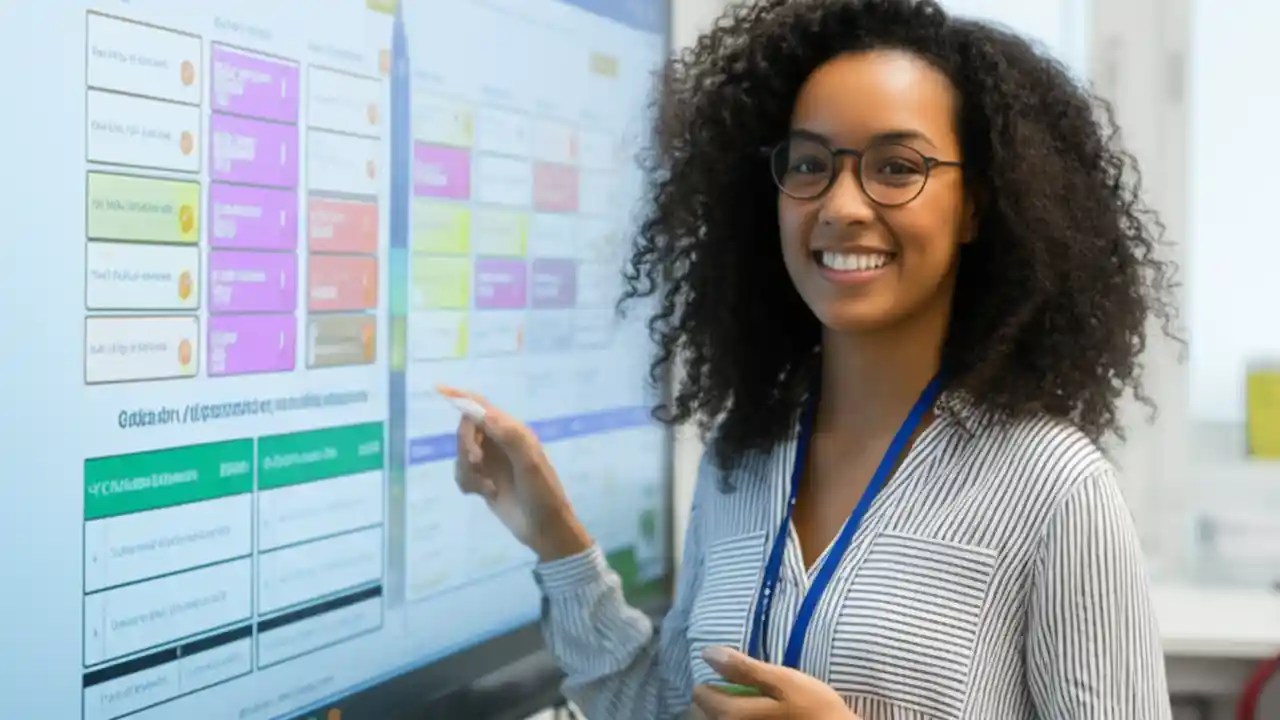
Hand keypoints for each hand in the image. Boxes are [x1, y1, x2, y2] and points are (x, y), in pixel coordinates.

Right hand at [439, 386, 591, 560]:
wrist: (544, 528)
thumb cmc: (542, 492)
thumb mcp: (529, 462)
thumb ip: (507, 435)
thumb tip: (480, 411)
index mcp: (512, 431)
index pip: (482, 407)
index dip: (461, 397)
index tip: (439, 391)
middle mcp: (499, 442)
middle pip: (466, 430)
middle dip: (466, 446)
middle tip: (477, 463)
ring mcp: (490, 462)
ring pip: (461, 454)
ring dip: (468, 471)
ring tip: (486, 487)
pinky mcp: (483, 480)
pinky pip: (461, 473)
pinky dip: (468, 483)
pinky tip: (485, 493)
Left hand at [692, 646, 858, 719]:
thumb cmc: (813, 708)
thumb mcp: (783, 680)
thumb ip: (743, 668)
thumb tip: (707, 653)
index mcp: (731, 714)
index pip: (699, 695)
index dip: (714, 682)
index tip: (732, 680)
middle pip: (700, 715)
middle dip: (712, 702)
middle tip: (737, 695)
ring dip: (721, 715)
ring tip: (745, 709)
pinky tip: (753, 718)